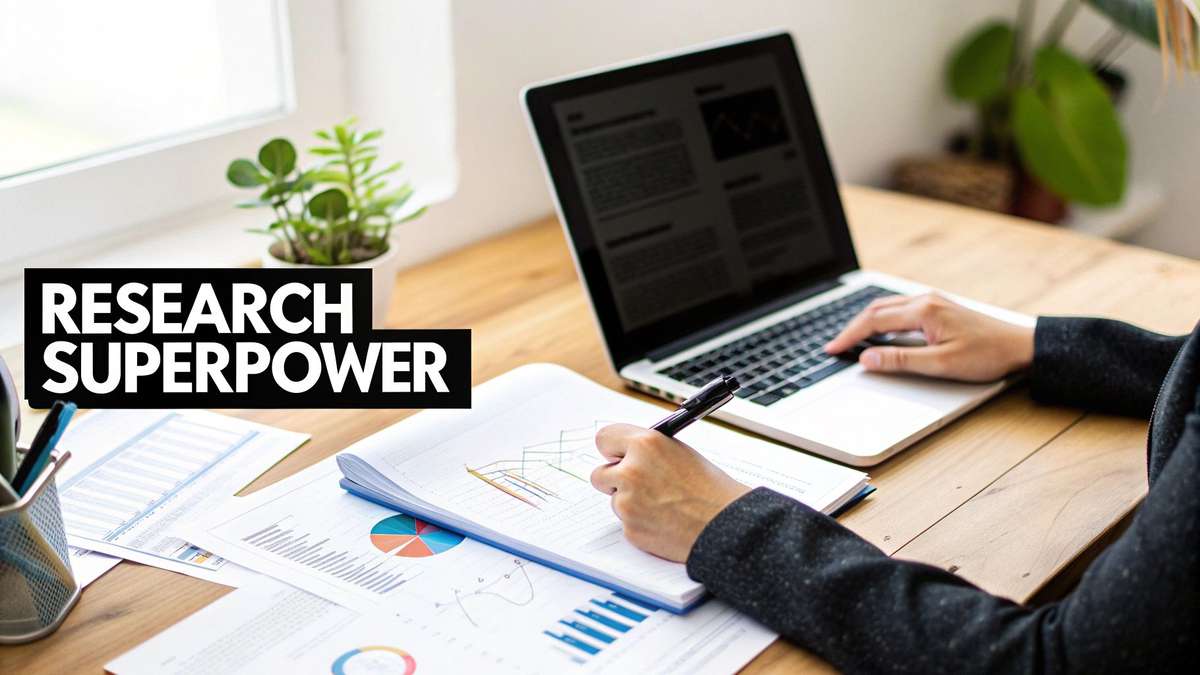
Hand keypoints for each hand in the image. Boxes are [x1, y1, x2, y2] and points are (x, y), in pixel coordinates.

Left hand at [590, 423, 750, 561]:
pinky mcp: (630, 529)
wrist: (725, 524)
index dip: (612, 448)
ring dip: (630, 502)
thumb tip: (626, 453)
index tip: (616, 454)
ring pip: (614, 499)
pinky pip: (626, 522)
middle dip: (614, 478)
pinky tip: (663, 520)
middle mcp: (631, 471)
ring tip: (662, 504)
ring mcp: (627, 503)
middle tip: (635, 483)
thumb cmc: (710, 488)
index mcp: (645, 445)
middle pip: (599, 473)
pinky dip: (640, 522)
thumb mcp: (679, 452)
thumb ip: (648, 450)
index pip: (604, 437)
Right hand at [824, 293, 1032, 381]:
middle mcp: (925, 300)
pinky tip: (879, 330)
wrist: (1020, 346)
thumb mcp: (941, 364)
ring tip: (851, 338)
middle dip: (852, 327)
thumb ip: (901, 360)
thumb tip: (867, 359)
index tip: (833, 349)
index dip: (850, 336)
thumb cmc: (987, 355)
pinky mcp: (939, 307)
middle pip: (876, 309)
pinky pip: (900, 308)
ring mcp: (932, 301)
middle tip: (835, 345)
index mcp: (923, 312)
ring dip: (866, 321)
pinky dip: (882, 319)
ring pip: (887, 306)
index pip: (874, 321)